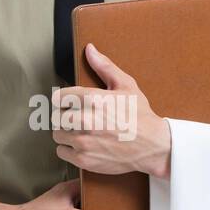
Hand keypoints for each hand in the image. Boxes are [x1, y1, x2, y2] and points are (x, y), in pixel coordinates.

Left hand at [51, 43, 171, 179]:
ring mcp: (83, 141)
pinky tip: (83, 145)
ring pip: (57, 135)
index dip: (64, 100)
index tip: (71, 104)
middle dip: (65, 117)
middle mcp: (85, 120)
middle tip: (78, 119)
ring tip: (82, 132)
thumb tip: (90, 50)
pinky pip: (62, 152)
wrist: (153, 146)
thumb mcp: (126, 85)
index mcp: (93, 99)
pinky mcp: (84, 159)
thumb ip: (104, 67)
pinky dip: (69, 150)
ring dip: (66, 133)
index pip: (59, 97)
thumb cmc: (140, 115)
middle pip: (56, 117)